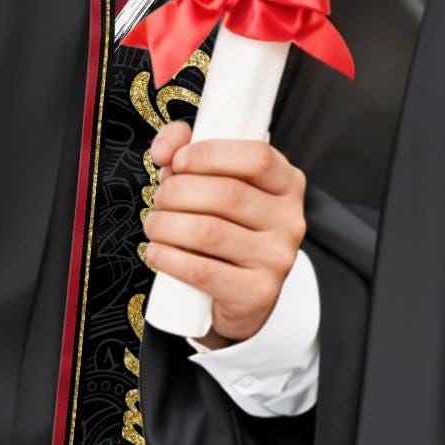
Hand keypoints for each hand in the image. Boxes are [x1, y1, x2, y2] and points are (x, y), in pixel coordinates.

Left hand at [141, 121, 306, 347]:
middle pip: (227, 194)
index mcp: (287, 184)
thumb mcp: (216, 183)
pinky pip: (202, 271)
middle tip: (160, 199)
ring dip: (166, 225)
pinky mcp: (258, 292)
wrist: (242, 295)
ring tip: (154, 225)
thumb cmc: (226, 229)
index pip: (257, 157)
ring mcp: (277, 258)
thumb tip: (165, 148)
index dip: (209, 154)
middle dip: (177, 192)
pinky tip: (156, 251)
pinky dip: (168, 258)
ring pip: (209, 232)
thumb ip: (188, 151)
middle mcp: (290, 219)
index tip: (178, 162)